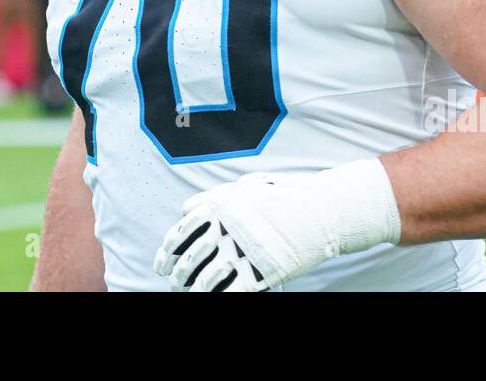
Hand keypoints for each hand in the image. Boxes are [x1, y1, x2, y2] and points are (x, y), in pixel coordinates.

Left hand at [153, 160, 400, 291]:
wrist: (324, 209)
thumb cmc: (286, 194)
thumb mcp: (248, 185)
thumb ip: (216, 196)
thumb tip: (187, 208)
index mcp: (222, 205)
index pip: (181, 231)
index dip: (166, 250)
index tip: (161, 262)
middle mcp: (229, 226)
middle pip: (190, 257)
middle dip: (177, 275)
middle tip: (173, 282)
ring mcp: (246, 249)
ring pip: (207, 279)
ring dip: (194, 291)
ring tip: (191, 295)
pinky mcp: (264, 269)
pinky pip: (233, 292)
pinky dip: (220, 298)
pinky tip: (214, 300)